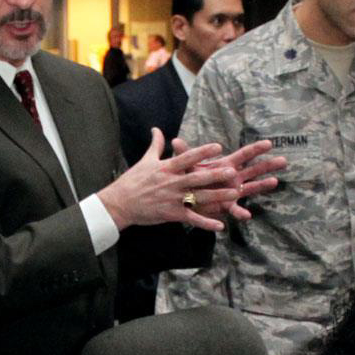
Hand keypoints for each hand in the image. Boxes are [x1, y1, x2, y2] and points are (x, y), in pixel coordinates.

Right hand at [97, 131, 273, 232]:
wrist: (119, 203)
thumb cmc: (132, 181)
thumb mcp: (145, 160)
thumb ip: (156, 145)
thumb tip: (156, 129)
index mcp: (166, 168)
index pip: (187, 157)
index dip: (203, 152)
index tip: (218, 146)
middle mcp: (171, 182)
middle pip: (197, 177)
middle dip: (215, 175)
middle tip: (233, 171)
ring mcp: (172, 199)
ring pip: (198, 197)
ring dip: (217, 196)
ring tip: (235, 195)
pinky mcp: (171, 214)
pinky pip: (192, 218)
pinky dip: (206, 222)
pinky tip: (220, 225)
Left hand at [173, 137, 283, 219]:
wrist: (185, 197)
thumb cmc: (188, 179)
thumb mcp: (187, 166)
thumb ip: (184, 154)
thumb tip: (175, 141)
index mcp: (225, 165)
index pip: (244, 155)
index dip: (256, 149)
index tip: (269, 143)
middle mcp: (233, 177)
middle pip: (254, 169)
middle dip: (268, 165)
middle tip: (284, 160)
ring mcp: (233, 191)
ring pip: (252, 187)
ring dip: (264, 185)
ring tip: (276, 182)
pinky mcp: (227, 205)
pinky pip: (236, 209)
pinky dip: (241, 213)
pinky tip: (247, 216)